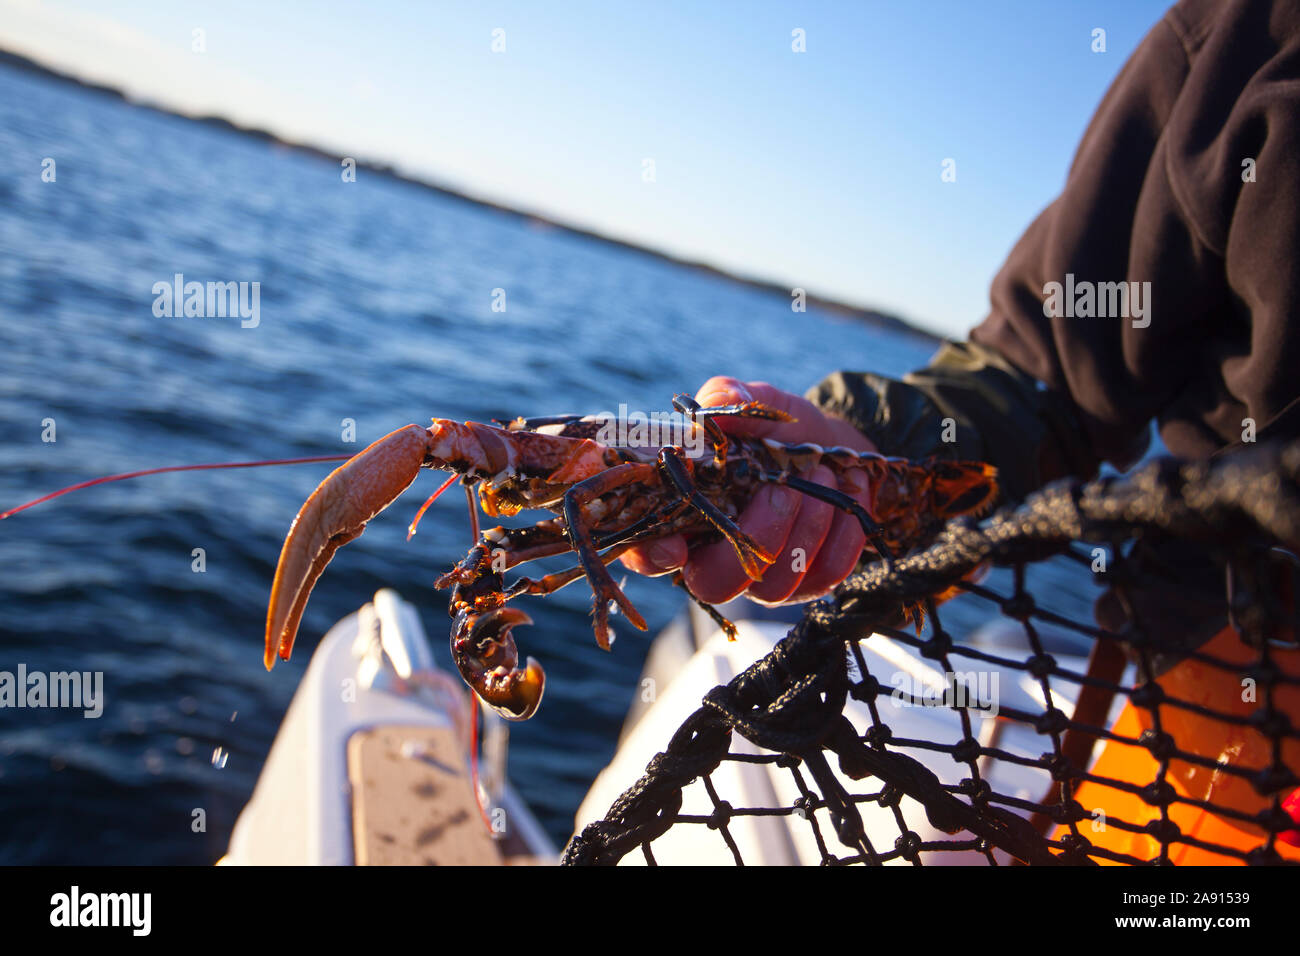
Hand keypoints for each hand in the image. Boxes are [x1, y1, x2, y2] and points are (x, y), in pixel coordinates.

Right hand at [621, 376, 877, 605]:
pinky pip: (823, 576)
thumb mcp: (757, 405)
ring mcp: (761, 578)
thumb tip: (718, 400)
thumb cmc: (780, 434)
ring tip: (821, 475)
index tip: (675, 544)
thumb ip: (730, 397)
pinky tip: (845, 492)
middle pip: (713, 583)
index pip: (647, 551)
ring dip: (806, 527)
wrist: (840, 452)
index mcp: (685, 514)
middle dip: (755, 534)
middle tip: (783, 488)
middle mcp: (716, 555)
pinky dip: (841, 532)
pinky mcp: (808, 583)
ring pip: (772, 586)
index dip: (651, 555)